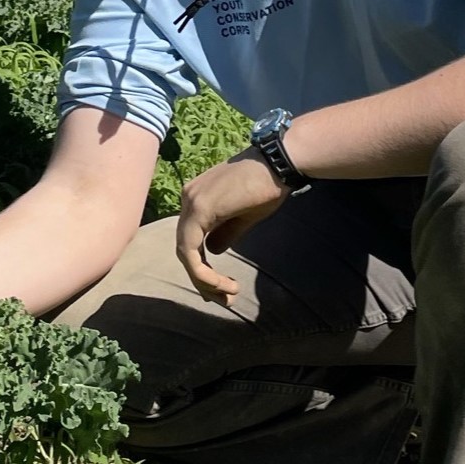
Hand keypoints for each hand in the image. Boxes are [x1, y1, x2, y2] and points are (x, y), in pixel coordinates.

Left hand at [175, 150, 287, 303]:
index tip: (221, 289)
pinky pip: (191, 251)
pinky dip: (204, 273)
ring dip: (204, 280)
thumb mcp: (244, 216)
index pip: (190, 239)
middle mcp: (188, 197)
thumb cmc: (268, 185)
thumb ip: (225, 234)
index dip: (202, 267)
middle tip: (223, 300)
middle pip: (185, 248)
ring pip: (185, 253)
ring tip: (228, 295)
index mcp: (197, 197)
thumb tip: (212, 252)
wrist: (279, 163)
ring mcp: (191, 202)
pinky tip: (223, 285)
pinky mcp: (200, 209)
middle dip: (202, 279)